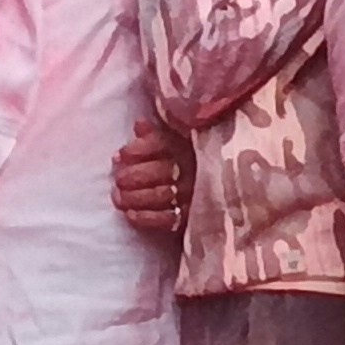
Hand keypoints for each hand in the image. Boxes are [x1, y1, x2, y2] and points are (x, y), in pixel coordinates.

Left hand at [111, 119, 193, 238]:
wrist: (227, 188)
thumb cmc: (194, 160)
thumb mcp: (181, 140)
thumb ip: (159, 134)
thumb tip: (139, 125)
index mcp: (190, 145)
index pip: (162, 143)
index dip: (139, 150)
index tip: (119, 155)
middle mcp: (193, 168)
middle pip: (159, 170)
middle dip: (134, 175)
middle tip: (118, 179)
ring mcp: (193, 194)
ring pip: (160, 195)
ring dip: (134, 197)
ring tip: (118, 197)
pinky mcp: (191, 217)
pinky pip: (166, 219)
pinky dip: (146, 217)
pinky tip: (130, 214)